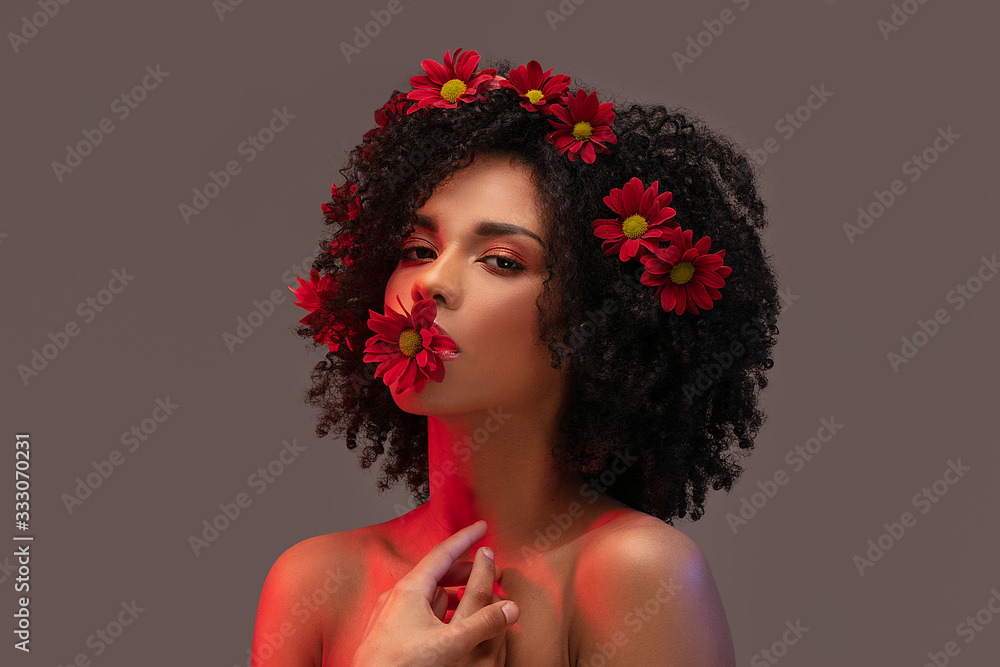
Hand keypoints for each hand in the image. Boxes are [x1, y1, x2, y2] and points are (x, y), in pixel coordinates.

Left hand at [350, 520, 519, 666]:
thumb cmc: (400, 665)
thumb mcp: (449, 643)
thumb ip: (483, 623)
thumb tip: (511, 607)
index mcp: (410, 589)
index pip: (443, 552)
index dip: (466, 538)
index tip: (482, 526)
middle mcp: (397, 596)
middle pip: (437, 572)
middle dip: (465, 570)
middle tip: (489, 570)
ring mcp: (391, 614)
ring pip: (428, 593)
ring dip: (452, 591)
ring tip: (473, 596)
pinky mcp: (389, 632)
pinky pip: (419, 610)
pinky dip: (439, 609)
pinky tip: (448, 622)